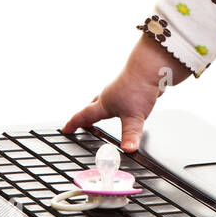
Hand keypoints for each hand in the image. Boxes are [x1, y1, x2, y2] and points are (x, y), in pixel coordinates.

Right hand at [61, 35, 191, 149]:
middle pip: (92, 107)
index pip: (84, 115)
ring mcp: (119, 90)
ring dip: (99, 108)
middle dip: (86, 117)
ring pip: (104, 101)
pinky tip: (124, 105)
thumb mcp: (134, 117)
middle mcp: (109, 95)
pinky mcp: (129, 87)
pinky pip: (118, 98)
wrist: (150, 67)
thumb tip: (127, 149)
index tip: (65, 130)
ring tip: (100, 115)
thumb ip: (130, 134)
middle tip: (81, 124)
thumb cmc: (138, 87)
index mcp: (104, 103)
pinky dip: (115, 104)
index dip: (74, 124)